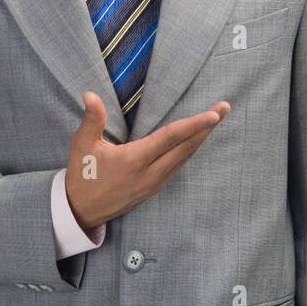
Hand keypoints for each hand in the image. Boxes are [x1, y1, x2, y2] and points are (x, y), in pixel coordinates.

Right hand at [64, 90, 228, 229]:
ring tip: (216, 118)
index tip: (214, 114)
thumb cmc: (82, 175)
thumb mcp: (82, 146)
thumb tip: (90, 93)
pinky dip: (190, 149)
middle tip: (225, 107)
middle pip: (186, 147)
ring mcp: (155, 183)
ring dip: (202, 137)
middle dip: (208, 126)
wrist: (81, 211)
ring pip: (185, 157)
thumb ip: (91, 119)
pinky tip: (198, 138)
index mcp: (135, 160)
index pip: (171, 138)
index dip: (194, 125)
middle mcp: (150, 173)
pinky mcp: (155, 187)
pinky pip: (178, 164)